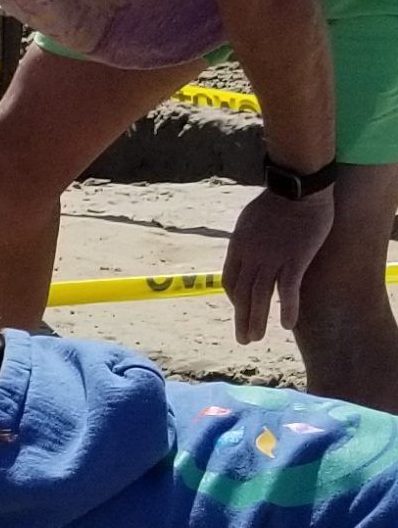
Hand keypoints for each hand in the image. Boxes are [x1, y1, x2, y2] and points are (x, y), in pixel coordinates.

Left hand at [221, 186, 333, 342]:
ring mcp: (272, 259)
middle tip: (243, 339)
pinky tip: (286, 325)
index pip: (230, 281)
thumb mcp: (249, 219)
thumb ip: (246, 239)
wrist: (297, 188)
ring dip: (256, 321)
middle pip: (241, 294)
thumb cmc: (276, 200)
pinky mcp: (295, 260)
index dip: (234, 299)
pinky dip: (286, 309)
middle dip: (241, 318)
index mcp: (238, 247)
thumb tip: (245, 248)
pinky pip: (288, 291)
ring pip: (260, 297)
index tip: (240, 309)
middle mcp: (251, 257)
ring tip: (254, 339)